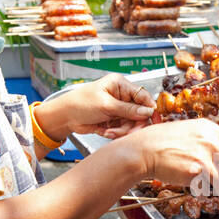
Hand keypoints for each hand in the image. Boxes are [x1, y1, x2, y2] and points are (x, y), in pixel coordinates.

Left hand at [38, 76, 155, 141]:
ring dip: (123, 130)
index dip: (149, 107)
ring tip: (110, 132)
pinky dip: (116, 133)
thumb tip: (148, 111)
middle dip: (133, 124)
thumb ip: (128, 109)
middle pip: (139, 112)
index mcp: (120, 85)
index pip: (142, 95)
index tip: (154, 119)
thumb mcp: (106, 105)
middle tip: (129, 131)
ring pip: (132, 123)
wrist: (64, 117)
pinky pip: (123, 129)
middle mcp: (121, 96)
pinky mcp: (114, 120)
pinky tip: (106, 131)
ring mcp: (118, 109)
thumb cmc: (80, 103)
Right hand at [132, 118, 218, 190]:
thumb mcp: (189, 132)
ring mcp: (205, 156)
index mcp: (210, 129)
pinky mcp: (198, 171)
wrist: (144, 149)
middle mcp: (211, 140)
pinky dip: (215, 191)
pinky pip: (215, 186)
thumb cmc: (162, 142)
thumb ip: (209, 141)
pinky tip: (206, 189)